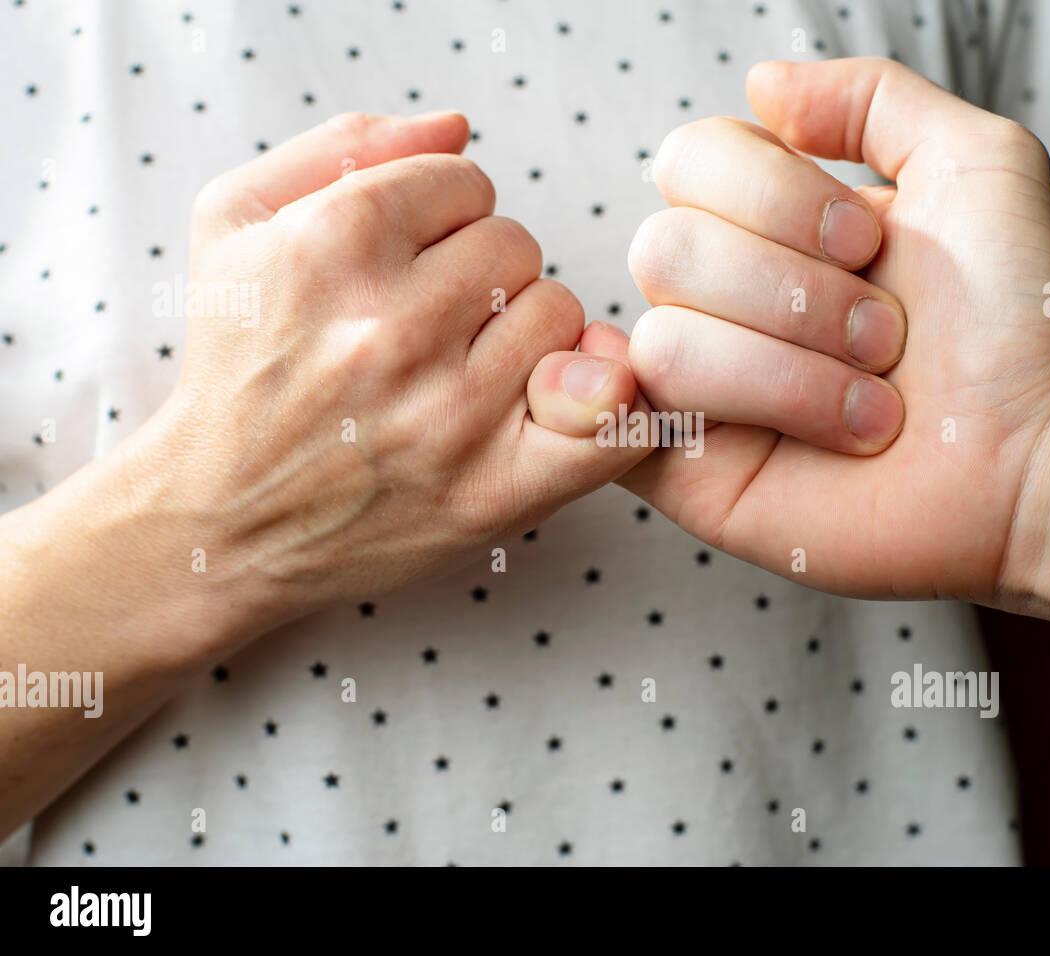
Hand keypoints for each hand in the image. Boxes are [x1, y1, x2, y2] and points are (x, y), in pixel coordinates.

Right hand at [123, 110, 642, 644]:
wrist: (222, 523)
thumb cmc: (236, 371)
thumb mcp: (237, 226)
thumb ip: (343, 148)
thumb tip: (457, 127)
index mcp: (333, 245)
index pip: (466, 180)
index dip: (442, 219)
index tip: (409, 263)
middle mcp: (395, 328)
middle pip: (519, 247)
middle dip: (483, 276)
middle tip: (431, 326)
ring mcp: (451, 415)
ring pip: (563, 317)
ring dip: (526, 336)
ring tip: (464, 371)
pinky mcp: (495, 490)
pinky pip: (616, 421)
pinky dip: (613, 407)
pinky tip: (567, 403)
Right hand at [602, 58, 1049, 604]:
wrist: (1040, 447)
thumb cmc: (1017, 316)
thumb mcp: (972, 160)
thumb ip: (869, 97)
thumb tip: (759, 83)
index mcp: (769, 225)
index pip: (690, 162)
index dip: (775, 196)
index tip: (870, 244)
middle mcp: (724, 298)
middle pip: (664, 249)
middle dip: (796, 294)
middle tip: (885, 337)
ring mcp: (703, 388)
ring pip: (667, 340)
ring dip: (791, 373)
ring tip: (873, 409)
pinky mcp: (695, 473)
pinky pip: (635, 427)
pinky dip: (696, 418)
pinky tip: (772, 433)